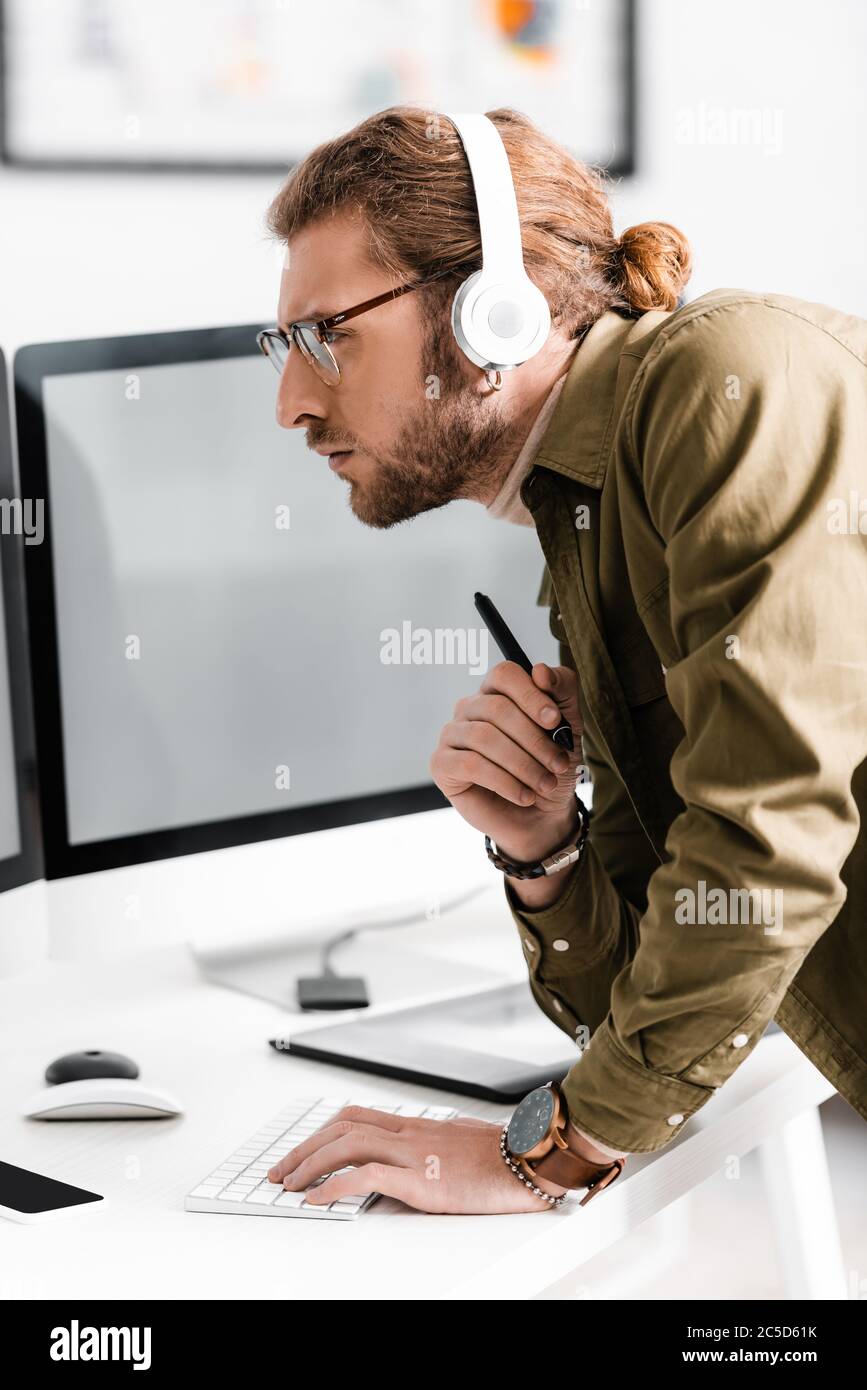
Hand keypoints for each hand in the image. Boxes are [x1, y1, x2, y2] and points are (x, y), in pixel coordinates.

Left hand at [265, 1105, 567, 1213]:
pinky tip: (317, 1200)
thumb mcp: (462, 1142)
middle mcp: (409, 1132)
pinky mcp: (420, 1179)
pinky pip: (364, 1175)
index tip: (301, 1151)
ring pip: (345, 1144)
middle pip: (341, 1127)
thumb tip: (424, 1154)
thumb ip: (436, 1144)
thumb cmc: (505, 1155)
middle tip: (280, 1172)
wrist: (532, 1160)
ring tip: (289, 1185)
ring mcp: (412, 1153)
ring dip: (309, 1165)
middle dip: (304, 1148)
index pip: (356, 1115)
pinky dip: (333, 1186)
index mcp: (416, 1125)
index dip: (322, 1131)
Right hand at [429, 659, 585, 862]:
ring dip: (524, 764)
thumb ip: (561, 689)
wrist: (541, 815)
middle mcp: (469, 708)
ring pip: (485, 737)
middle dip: (534, 740)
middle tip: (559, 764)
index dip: (531, 695)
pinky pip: (471, 765)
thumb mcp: (568, 724)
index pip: (504, 674)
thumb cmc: (550, 766)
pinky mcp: (441, 764)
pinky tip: (524, 796)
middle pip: (497, 708)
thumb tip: (539, 670)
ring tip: (545, 784)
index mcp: (496, 691)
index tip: (554, 722)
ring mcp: (451, 735)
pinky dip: (505, 782)